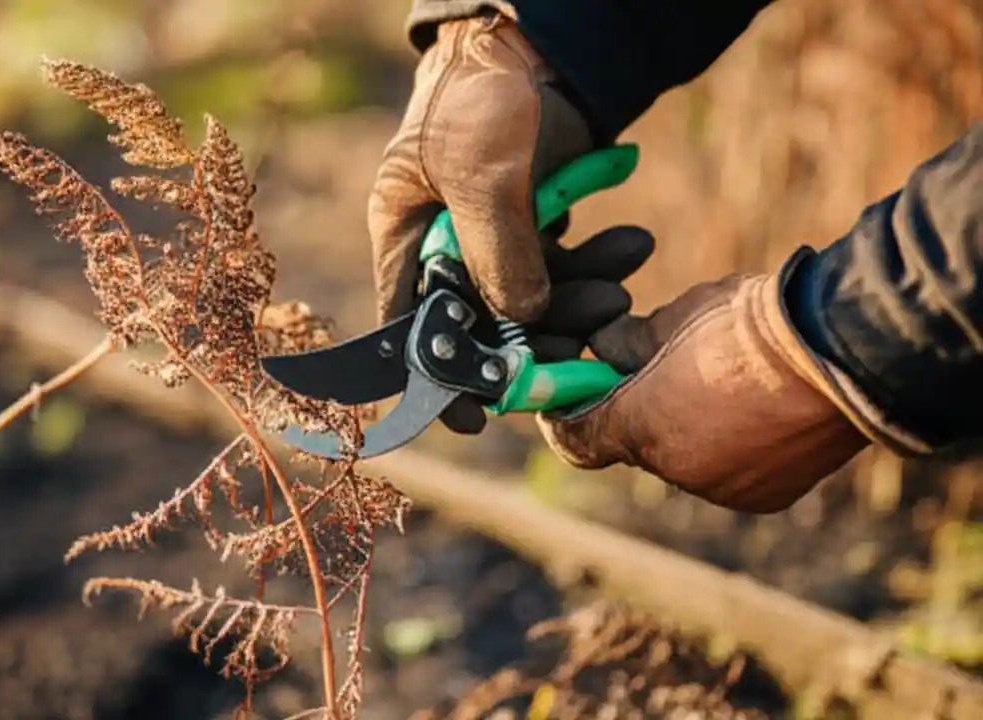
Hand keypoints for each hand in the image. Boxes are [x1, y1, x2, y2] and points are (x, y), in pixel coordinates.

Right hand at [370, 14, 645, 432]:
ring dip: (587, 297)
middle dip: (545, 333)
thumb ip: (498, 247)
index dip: (438, 378)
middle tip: (601, 331)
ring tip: (631, 259)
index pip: (413, 327)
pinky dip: (603, 264)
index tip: (475, 418)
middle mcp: (445, 252)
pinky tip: (635, 243)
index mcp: (405, 239)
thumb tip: (525, 316)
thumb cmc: (481, 97)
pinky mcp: (539, 229)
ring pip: (537, 303)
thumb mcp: (480, 168)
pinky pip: (568, 270)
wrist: (532, 46)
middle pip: (488, 325)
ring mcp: (495, 243)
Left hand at [538, 260, 872, 512]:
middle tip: (667, 374)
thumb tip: (607, 350)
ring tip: (725, 388)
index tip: (576, 390)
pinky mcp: (763, 499)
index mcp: (642, 423)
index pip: (576, 438)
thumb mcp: (679, 316)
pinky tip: (757, 412)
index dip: (571, 412)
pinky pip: (729, 476)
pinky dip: (733, 451)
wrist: (851, 352)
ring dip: (690, 434)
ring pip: (684, 463)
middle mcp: (675, 470)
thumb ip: (630, 342)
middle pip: (635, 447)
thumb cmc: (758, 322)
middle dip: (641, 414)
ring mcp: (722, 490)